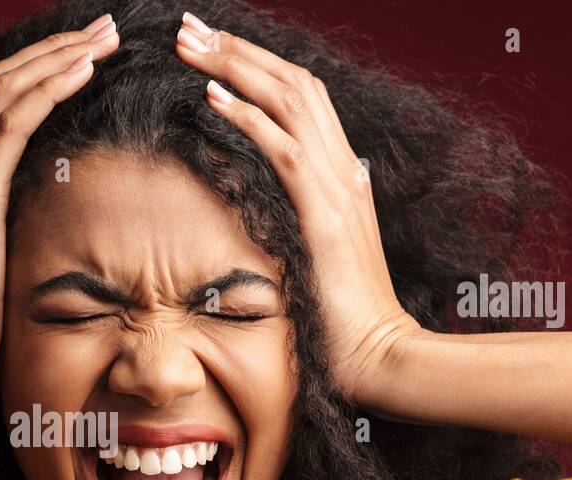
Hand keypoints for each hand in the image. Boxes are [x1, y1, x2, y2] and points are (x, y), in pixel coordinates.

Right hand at [0, 14, 121, 385]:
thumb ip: (13, 236)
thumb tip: (53, 231)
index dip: (38, 71)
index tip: (82, 55)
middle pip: (0, 81)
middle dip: (55, 49)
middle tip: (103, 30)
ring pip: (7, 89)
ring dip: (59, 57)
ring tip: (103, 37)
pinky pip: (12, 122)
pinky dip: (49, 88)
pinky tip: (84, 70)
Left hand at [174, 12, 426, 405]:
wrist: (381, 355)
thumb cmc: (343, 320)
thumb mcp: (321, 257)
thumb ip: (304, 223)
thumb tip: (277, 209)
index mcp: (342, 176)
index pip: (301, 99)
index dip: (257, 67)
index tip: (211, 49)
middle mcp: (343, 169)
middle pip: (291, 83)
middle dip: (238, 49)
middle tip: (190, 26)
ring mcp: (337, 187)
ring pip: (286, 100)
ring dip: (235, 66)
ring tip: (191, 43)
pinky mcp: (324, 213)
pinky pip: (282, 149)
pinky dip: (247, 117)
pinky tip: (212, 97)